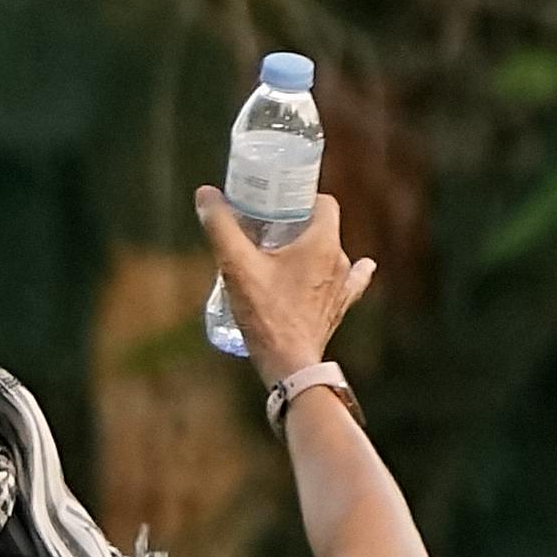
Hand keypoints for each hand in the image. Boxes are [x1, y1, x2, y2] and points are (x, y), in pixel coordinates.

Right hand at [195, 186, 377, 381]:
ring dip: (314, 249)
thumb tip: (206, 193)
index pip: (323, 202)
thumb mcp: (236, 267)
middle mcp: (340, 259)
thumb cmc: (266, 314)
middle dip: (299, 224)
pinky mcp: (340, 307)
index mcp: (322, 242)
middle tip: (270, 229)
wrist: (289, 363)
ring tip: (290, 254)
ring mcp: (343, 285)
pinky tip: (348, 271)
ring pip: (333, 254)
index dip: (302, 197)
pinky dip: (345, 273)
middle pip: (324, 228)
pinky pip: (350, 282)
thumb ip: (221, 227)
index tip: (279, 201)